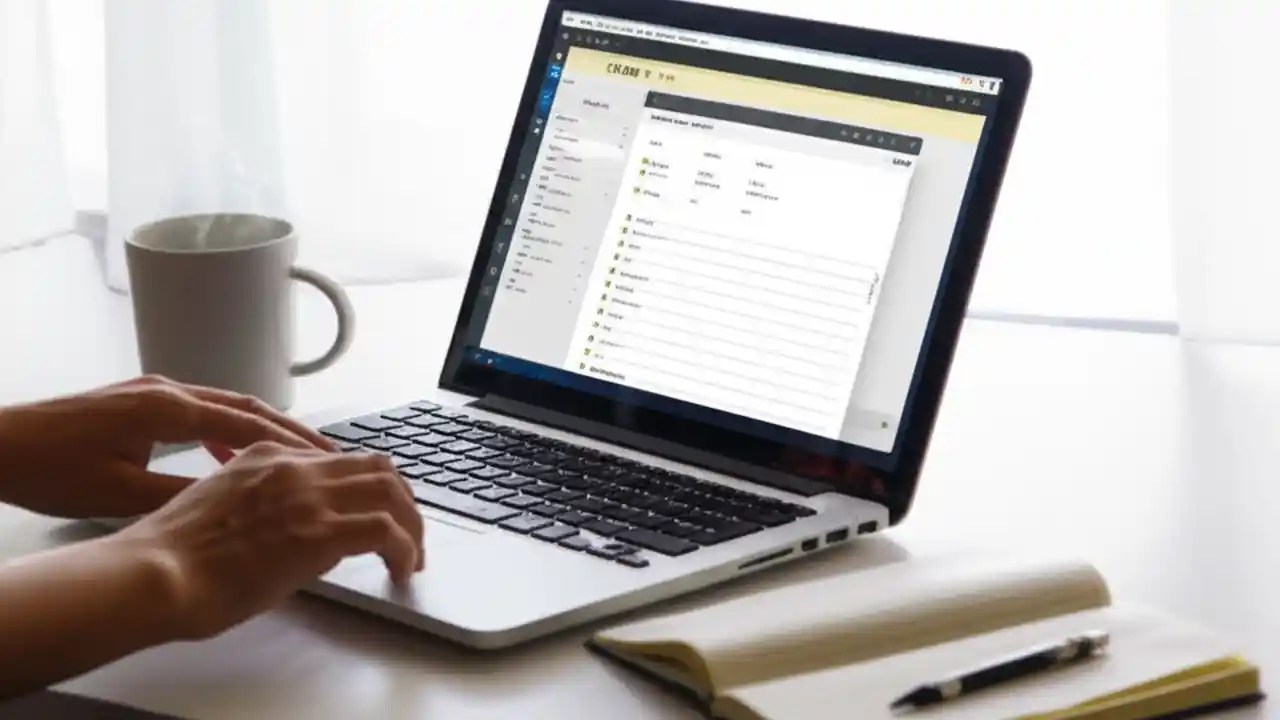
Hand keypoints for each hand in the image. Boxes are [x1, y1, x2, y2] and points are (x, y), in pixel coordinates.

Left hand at [0, 375, 336, 518]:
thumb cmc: (47, 470)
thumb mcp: (121, 495)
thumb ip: (182, 495)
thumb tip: (235, 505)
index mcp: (167, 409)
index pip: (246, 424)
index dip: (291, 445)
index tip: (326, 462)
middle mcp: (167, 390)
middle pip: (246, 406)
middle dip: (291, 432)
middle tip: (330, 455)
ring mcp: (153, 391)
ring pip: (226, 406)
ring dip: (264, 430)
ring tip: (297, 456)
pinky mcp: (140, 400)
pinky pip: (202, 410)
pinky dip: (229, 430)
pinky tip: (231, 454)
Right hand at [115, 441, 424, 639]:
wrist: (157, 573)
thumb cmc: (174, 557)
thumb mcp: (223, 508)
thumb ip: (262, 505)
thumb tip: (291, 530)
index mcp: (266, 457)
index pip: (335, 458)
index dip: (364, 485)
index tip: (374, 508)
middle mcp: (293, 466)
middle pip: (373, 465)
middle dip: (399, 497)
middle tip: (406, 528)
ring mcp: (310, 496)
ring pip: (390, 489)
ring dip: (410, 522)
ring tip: (411, 553)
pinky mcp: (322, 531)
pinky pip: (386, 530)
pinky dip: (405, 548)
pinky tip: (403, 568)